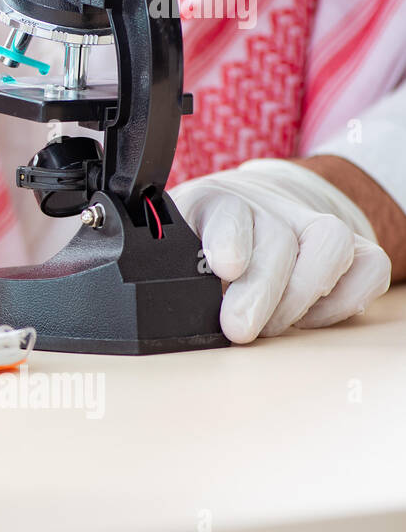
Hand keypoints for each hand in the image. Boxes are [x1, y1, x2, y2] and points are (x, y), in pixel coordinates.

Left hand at [169, 159, 391, 342]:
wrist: (250, 211)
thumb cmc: (200, 243)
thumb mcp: (169, 251)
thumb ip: (166, 271)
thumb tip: (163, 310)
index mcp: (212, 203)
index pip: (226, 210)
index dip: (229, 237)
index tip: (226, 267)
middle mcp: (266, 207)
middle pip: (276, 238)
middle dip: (261, 291)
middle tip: (240, 329)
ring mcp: (310, 223)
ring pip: (329, 241)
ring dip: (303, 294)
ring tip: (272, 327)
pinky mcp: (350, 246)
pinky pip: (369, 265)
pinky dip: (345, 300)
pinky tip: (309, 319)